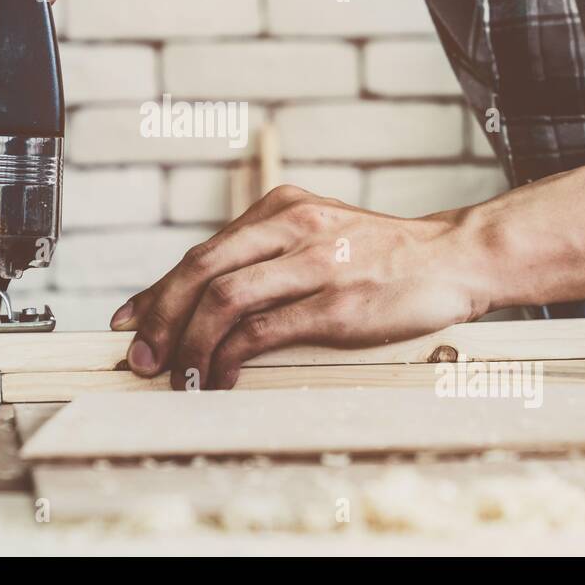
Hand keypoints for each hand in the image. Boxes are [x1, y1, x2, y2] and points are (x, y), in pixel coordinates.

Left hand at [110, 186, 493, 389]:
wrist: (455, 258)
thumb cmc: (382, 255)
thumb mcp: (319, 234)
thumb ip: (268, 256)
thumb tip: (204, 299)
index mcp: (281, 208)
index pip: (202, 251)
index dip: (158, 290)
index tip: (129, 321)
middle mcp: (292, 227)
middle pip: (201, 270)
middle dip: (160, 318)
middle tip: (141, 356)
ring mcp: (315, 264)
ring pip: (224, 300)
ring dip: (189, 343)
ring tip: (178, 375)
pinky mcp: (337, 305)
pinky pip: (263, 331)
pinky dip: (230, 356)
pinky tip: (220, 376)